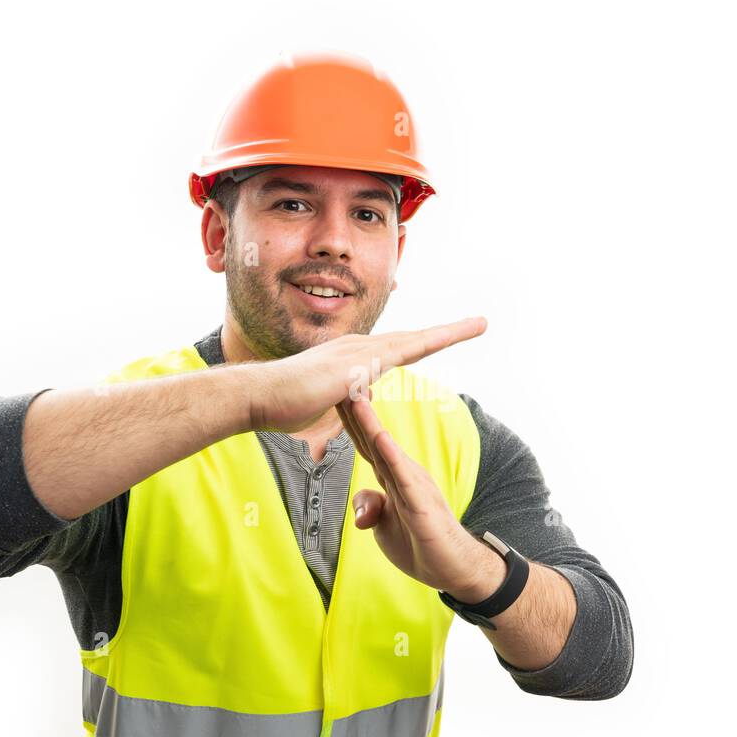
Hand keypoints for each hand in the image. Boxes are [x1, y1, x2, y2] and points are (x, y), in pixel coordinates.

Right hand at [245, 317, 486, 433]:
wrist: (258, 397)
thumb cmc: (282, 407)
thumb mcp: (322, 412)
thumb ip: (341, 409)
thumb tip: (350, 411)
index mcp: (353, 360)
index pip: (397, 351)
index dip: (422, 345)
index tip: (447, 340)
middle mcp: (359, 348)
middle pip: (412, 339)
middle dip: (446, 331)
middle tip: (479, 323)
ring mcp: (359, 352)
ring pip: (414, 339)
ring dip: (448, 331)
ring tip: (478, 324)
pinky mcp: (359, 362)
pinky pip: (404, 349)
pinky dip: (431, 340)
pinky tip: (451, 335)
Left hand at [335, 394, 506, 601]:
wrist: (454, 568)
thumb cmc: (421, 545)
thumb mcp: (384, 527)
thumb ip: (370, 508)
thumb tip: (359, 508)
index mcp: (393, 477)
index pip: (366, 443)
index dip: (348, 420)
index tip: (332, 392)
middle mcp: (403, 473)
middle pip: (372, 437)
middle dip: (353, 410)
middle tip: (338, 377)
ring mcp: (413, 485)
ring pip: (386, 449)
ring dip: (369, 423)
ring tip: (355, 396)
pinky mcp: (421, 503)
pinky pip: (403, 477)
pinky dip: (390, 455)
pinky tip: (380, 436)